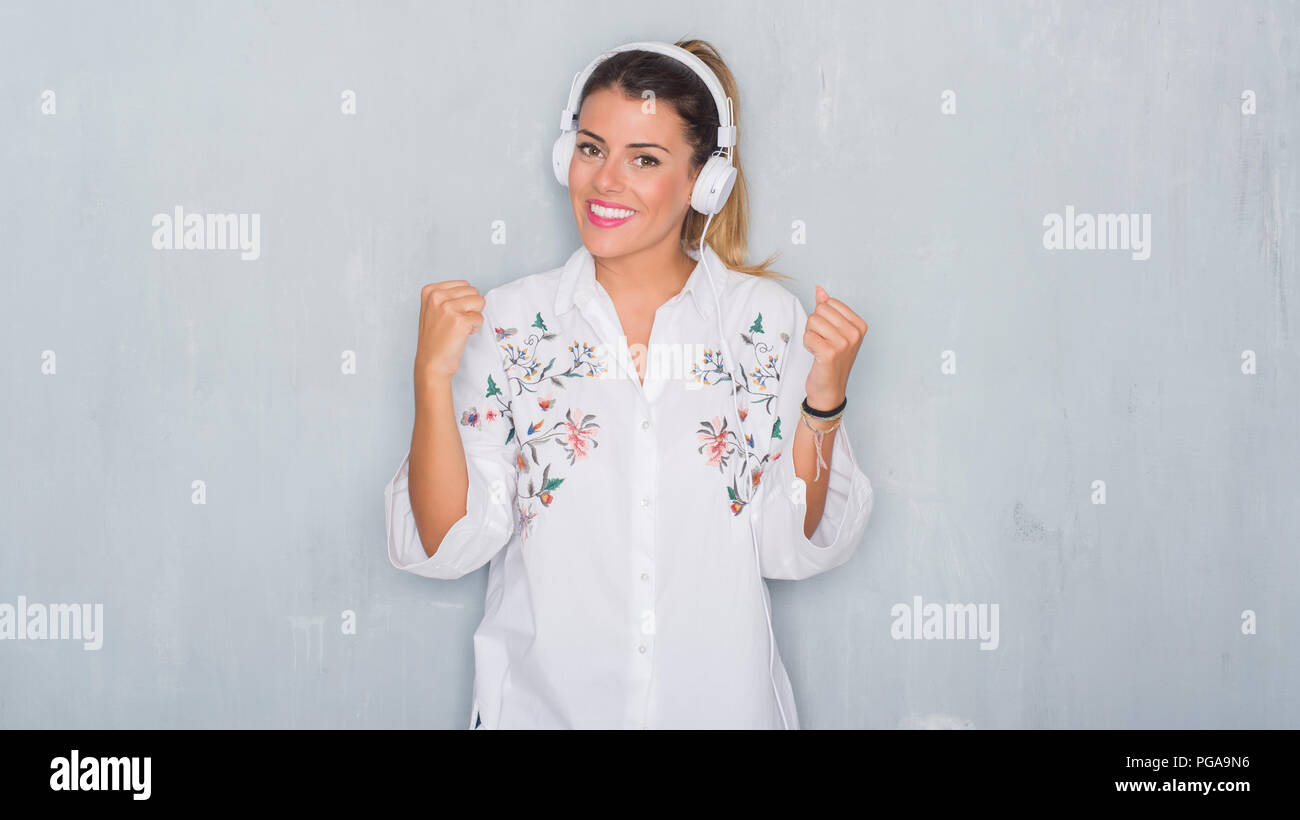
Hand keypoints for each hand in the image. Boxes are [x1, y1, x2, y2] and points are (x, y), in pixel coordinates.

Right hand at [414, 280, 486, 386]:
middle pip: (474, 292)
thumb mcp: (433, 309)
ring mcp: (448, 308)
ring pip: (480, 302)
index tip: (449, 315)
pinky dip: (475, 328)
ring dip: (473, 317)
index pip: (464, 284)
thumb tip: (472, 290)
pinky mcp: (460, 321)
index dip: (463, 302)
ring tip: (458, 327)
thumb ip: (448, 296)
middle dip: (470, 308)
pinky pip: (480, 318)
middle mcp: (437, 296)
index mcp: (430, 290)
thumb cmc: (436, 338)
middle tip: (455, 323)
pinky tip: (461, 335)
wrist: (432, 362)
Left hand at [802, 284, 866, 410]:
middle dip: (814, 325)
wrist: (829, 389)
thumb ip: (828, 308)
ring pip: (812, 321)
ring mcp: (843, 343)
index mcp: (859, 325)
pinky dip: (807, 344)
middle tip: (822, 342)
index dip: (822, 317)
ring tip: (819, 348)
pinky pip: (807, 335)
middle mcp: (854, 333)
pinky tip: (816, 355)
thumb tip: (820, 289)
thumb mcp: (834, 331)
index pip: (829, 303)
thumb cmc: (831, 360)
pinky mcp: (830, 353)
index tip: (829, 334)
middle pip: (820, 310)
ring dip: (810, 335)